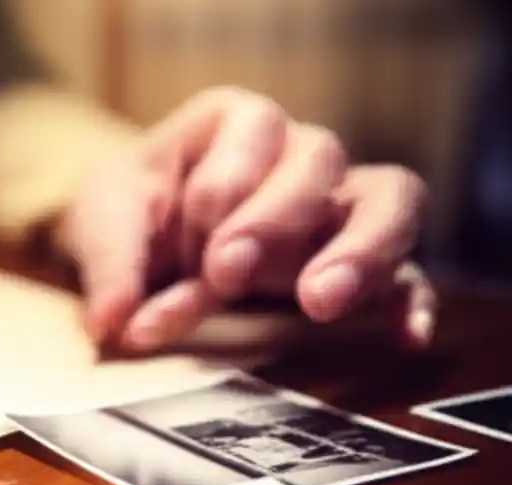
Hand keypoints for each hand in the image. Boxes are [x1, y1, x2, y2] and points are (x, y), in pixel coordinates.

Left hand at [62, 87, 433, 351]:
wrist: (137, 243)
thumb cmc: (130, 212)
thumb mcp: (103, 221)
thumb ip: (110, 264)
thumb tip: (113, 322)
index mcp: (237, 122)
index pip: (254, 134)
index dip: (217, 192)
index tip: (182, 245)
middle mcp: (297, 155)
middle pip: (321, 159)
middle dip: (275, 218)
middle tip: (227, 273)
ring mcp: (335, 210)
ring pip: (387, 201)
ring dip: (359, 251)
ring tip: (319, 302)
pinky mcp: (353, 268)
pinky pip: (407, 274)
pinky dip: (408, 301)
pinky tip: (403, 334)